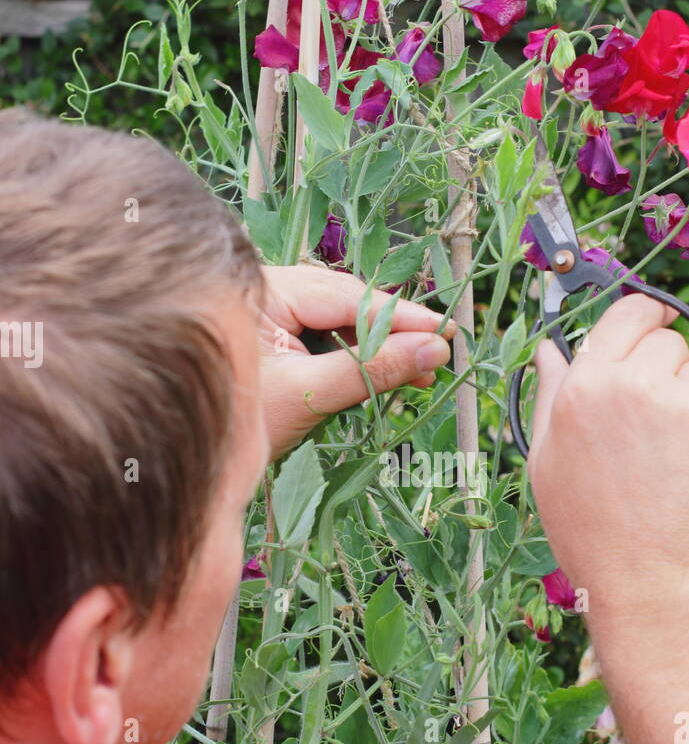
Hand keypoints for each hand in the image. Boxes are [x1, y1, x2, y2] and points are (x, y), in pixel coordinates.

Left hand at [256, 265, 455, 458]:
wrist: (188, 454)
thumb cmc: (239, 421)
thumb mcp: (310, 394)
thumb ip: (373, 369)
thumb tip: (436, 349)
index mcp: (265, 288)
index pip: (347, 296)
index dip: (400, 317)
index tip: (445, 332)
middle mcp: (267, 290)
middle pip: (347, 304)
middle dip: (393, 332)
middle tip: (441, 354)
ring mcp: (270, 313)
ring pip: (340, 322)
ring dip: (379, 348)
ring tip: (422, 372)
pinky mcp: (276, 338)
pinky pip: (326, 339)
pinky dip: (357, 358)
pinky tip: (388, 374)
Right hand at [528, 294, 688, 625]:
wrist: (650, 588)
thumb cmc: (590, 532)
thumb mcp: (546, 463)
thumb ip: (549, 395)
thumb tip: (548, 348)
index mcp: (586, 388)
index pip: (628, 313)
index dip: (644, 316)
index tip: (652, 325)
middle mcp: (638, 388)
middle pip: (669, 342)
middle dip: (665, 370)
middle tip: (652, 422)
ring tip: (670, 462)